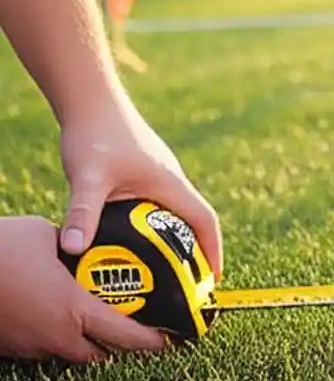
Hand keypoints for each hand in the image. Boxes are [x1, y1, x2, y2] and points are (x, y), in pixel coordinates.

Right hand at [0, 216, 165, 361]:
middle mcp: (56, 337)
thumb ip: (77, 246)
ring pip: (71, 354)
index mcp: (74, 311)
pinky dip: (59, 338)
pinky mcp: (10, 349)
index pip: (127, 337)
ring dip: (88, 343)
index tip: (172, 338)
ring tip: (101, 322)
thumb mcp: (47, 237)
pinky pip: (44, 349)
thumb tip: (91, 242)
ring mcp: (31, 347)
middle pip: (101, 355)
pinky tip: (60, 316)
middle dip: (121, 346)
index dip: (153, 341)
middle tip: (138, 330)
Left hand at [57, 97, 221, 276]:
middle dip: (195, 252)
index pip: (205, 221)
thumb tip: (73, 249)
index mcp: (171, 184)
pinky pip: (158, 205)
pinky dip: (155, 226)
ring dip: (175, 239)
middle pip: (194, 221)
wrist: (89, 98)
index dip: (213, 251)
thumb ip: (83, 213)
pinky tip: (133, 239)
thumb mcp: (88, 178)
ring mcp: (158, 174)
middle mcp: (171, 180)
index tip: (212, 278)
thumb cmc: (95, 133)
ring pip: (175, 213)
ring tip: (161, 268)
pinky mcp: (143, 171)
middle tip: (185, 282)